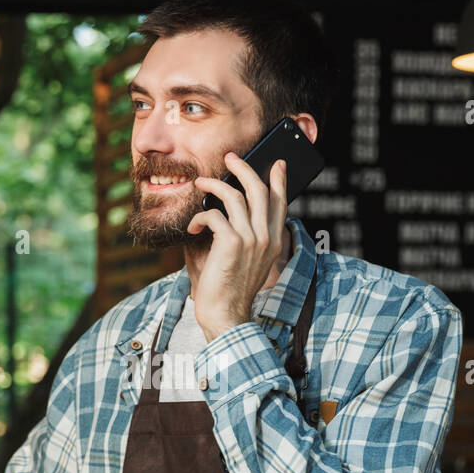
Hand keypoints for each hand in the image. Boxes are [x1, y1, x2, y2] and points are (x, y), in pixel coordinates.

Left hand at [187, 153, 287, 341]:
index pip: (280, 204)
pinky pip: (214, 214)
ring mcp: (252, 239)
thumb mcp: (245, 260)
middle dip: (243, 168)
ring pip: (235, 196)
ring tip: (201, 183)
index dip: (279, 181)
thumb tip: (225, 209)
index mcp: (274, 242)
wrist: (225, 315)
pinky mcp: (232, 242)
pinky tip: (192, 228)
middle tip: (230, 158)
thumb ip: (244, 235)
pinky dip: (199, 218)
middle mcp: (266, 238)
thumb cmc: (229, 289)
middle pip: (259, 190)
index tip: (277, 164)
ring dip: (215, 185)